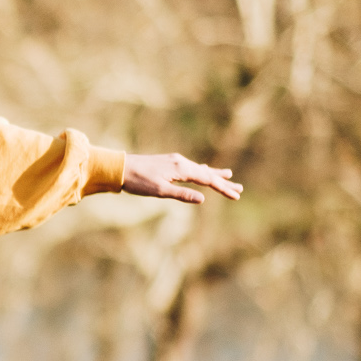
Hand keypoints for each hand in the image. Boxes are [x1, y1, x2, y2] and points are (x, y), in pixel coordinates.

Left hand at [121, 152, 241, 203]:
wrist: (120, 168)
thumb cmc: (138, 181)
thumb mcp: (160, 191)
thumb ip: (182, 194)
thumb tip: (203, 199)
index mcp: (181, 169)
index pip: (208, 180)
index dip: (223, 188)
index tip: (236, 196)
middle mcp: (181, 162)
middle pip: (207, 174)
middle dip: (223, 182)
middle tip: (240, 189)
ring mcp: (175, 161)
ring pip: (200, 169)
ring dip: (214, 175)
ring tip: (229, 175)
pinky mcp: (169, 163)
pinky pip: (191, 167)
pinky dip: (201, 171)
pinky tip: (204, 171)